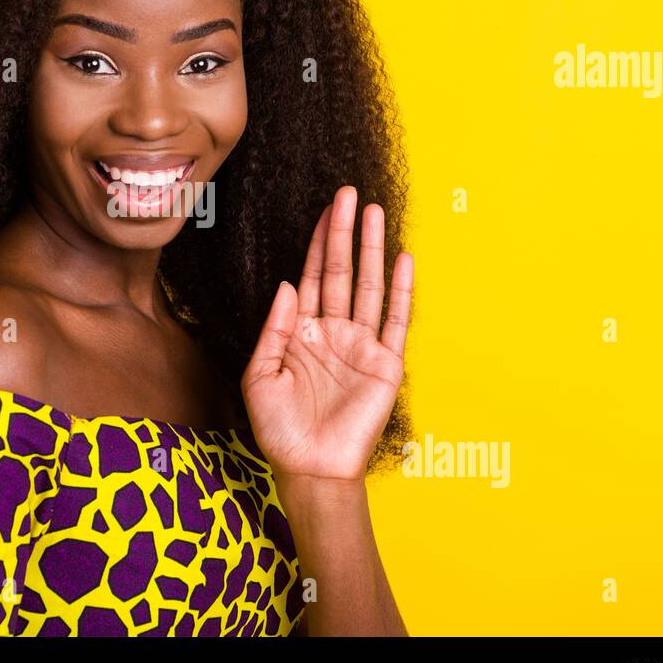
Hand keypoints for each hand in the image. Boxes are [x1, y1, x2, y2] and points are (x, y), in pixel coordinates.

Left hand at [241, 186, 412, 481]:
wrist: (309, 469)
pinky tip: (403, 259)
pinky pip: (396, 320)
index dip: (318, 243)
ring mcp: (361, 345)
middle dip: (342, 232)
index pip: (312, 276)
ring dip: (372, 249)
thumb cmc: (279, 429)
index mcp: (301, 332)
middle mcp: (333, 332)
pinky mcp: (385, 364)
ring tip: (373, 212)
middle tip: (347, 194)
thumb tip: (288, 283)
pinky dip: (402, 290)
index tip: (324, 209)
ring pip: (369, 286)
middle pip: (341, 271)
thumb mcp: (260, 375)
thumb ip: (274, 328)